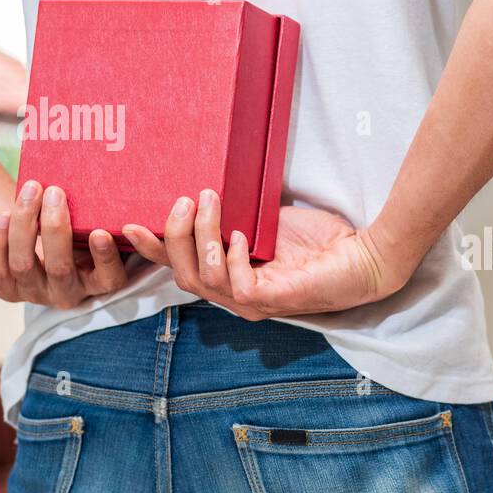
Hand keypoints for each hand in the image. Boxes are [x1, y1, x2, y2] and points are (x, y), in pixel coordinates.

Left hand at [0, 180, 128, 306]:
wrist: (44, 247)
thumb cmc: (78, 233)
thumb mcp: (92, 232)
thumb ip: (98, 222)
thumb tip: (100, 184)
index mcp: (99, 283)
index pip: (109, 279)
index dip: (105, 258)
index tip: (99, 232)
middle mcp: (69, 294)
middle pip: (60, 268)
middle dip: (55, 228)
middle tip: (55, 193)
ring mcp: (37, 294)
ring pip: (24, 265)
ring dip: (24, 224)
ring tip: (30, 191)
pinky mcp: (9, 292)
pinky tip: (4, 215)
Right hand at [121, 190, 408, 321]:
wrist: (365, 254)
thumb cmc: (323, 240)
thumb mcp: (266, 220)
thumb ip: (235, 214)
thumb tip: (204, 189)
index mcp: (233, 278)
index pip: (182, 268)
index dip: (152, 250)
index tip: (128, 224)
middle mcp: (238, 296)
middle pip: (183, 275)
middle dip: (173, 236)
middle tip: (182, 199)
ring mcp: (253, 303)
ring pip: (203, 276)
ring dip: (201, 234)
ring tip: (209, 200)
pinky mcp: (271, 301)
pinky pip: (234, 283)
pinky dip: (231, 256)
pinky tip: (240, 236)